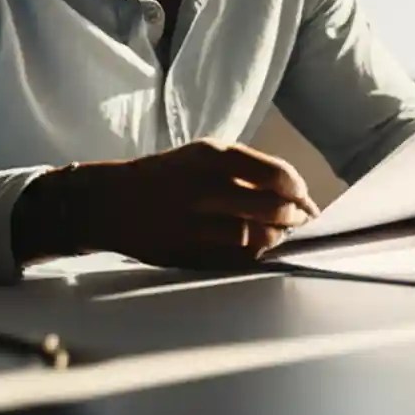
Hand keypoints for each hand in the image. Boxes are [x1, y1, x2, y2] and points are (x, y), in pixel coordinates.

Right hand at [13, 139, 319, 268]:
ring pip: (258, 237)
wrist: (109, 202)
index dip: (299, 192)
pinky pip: (236, 258)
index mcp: (213, 156)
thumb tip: (297, 195)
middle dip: (294, 219)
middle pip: (274, 209)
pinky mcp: (188, 250)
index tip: (305, 200)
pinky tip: (255, 251)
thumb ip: (247, 171)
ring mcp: (196, 222)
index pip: (277, 175)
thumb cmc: (167, 177)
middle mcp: (205, 186)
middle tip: (300, 223)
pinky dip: (254, 256)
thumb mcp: (203, 157)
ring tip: (278, 237)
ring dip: (276, 240)